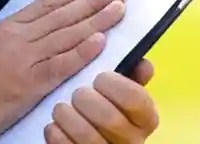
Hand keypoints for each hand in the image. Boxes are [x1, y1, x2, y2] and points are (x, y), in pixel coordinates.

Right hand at [0, 0, 125, 140]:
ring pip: (68, 34)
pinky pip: (61, 64)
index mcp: (7, 27)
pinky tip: (101, 41)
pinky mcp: (31, 82)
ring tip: (118, 9)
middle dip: (92, 1)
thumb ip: (7, 37)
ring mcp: (26, 58)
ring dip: (96, 20)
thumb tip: (27, 29)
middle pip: (63, 15)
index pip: (46, 4)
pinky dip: (82, 51)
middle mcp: (20, 37)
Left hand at [44, 61, 158, 143]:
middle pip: (111, 119)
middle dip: (85, 100)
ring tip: (60, 108)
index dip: (114, 85)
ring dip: (67, 116)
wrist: (77, 129)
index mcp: (144, 118)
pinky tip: (54, 125)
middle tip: (77, 94)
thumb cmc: (99, 105)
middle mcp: (131, 140)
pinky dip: (55, 132)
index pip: (135, 99)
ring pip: (88, 137)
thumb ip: (129, 75)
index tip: (99, 79)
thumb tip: (142, 63)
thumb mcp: (116, 91)